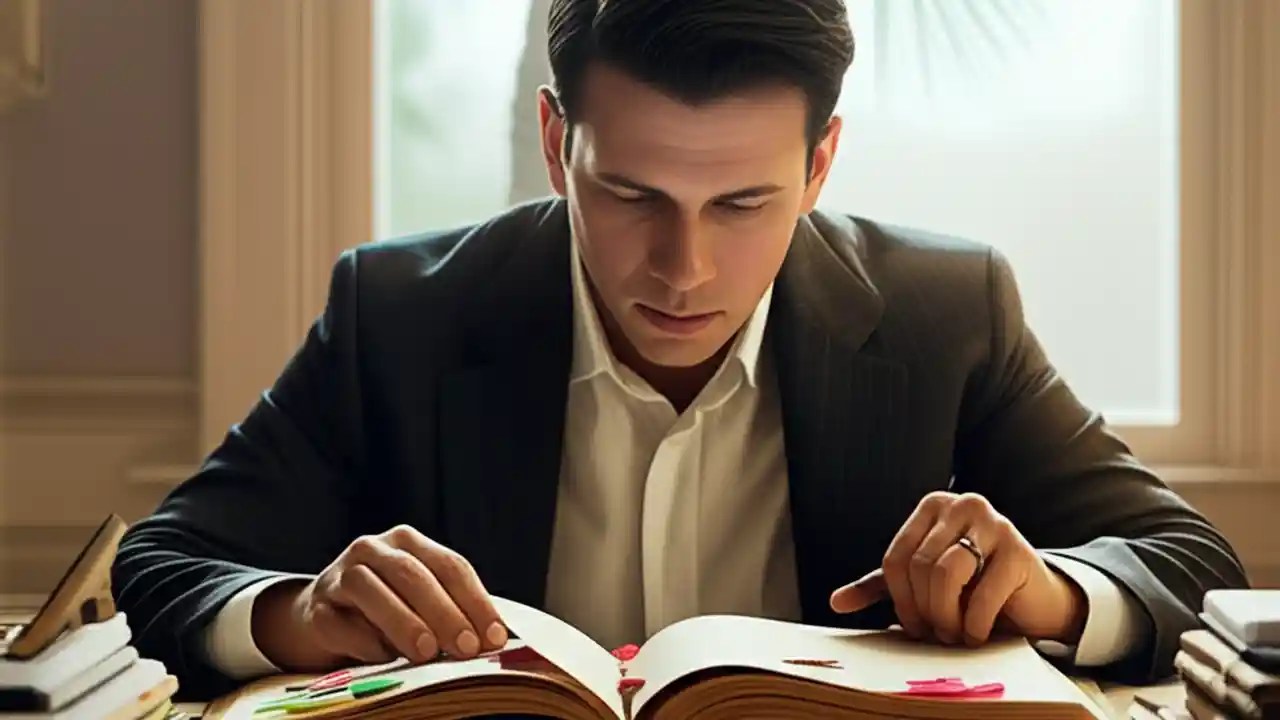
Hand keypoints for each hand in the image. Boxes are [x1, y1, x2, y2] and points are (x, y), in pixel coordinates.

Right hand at [252, 525, 507, 671]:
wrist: (322, 615)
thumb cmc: (387, 607)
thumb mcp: (421, 600)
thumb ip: (454, 612)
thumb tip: (494, 640)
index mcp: (408, 542)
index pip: (450, 566)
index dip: (475, 601)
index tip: (494, 637)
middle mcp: (373, 549)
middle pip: (413, 575)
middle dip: (444, 612)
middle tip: (465, 647)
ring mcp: (339, 576)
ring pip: (371, 590)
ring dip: (403, 621)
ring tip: (426, 652)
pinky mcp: (315, 608)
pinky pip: (338, 623)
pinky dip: (363, 641)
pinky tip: (384, 657)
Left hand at [828, 491, 1086, 646]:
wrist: (1032, 598)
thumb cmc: (971, 586)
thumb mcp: (921, 584)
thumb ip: (880, 588)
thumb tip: (836, 602)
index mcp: (932, 506)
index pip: (896, 557)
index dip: (899, 600)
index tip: (911, 626)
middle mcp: (962, 505)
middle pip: (919, 566)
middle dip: (924, 611)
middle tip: (936, 635)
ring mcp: (994, 523)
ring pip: (946, 574)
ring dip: (946, 617)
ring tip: (954, 636)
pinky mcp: (1020, 551)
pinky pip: (981, 595)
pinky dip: (973, 625)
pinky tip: (977, 635)